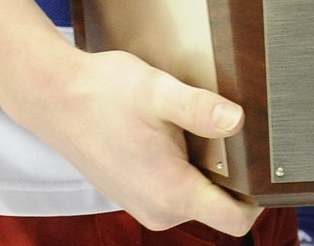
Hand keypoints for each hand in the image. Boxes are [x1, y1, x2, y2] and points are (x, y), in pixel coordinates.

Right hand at [0, 0, 257, 235]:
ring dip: (198, 169)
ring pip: (192, 197)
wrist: (52, 97)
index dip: (257, 197)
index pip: (235, 220)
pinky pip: (169, 190)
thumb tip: (238, 120)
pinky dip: (175, 167)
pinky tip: (162, 134)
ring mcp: (143, 204)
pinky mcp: (131, 194)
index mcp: (172, 192)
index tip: (261, 165)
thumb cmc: (101, 94)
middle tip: (217, 131)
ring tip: (184, 128)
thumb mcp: (157, 92)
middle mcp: (159, 209)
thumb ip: (200, 108)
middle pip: (216, 207)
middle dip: (226, 175)